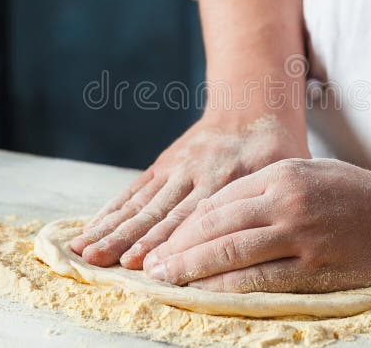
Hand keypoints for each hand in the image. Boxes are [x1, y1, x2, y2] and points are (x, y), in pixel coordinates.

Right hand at [70, 112, 309, 267]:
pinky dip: (112, 210)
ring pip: (140, 203)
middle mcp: (196, 174)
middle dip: (126, 239)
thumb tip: (275, 249)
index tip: (141, 263)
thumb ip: (273, 205)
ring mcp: (176, 169)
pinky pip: (134, 190)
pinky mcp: (164, 165)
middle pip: (158, 212)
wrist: (251, 108)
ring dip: (111, 228)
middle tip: (100, 262)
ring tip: (85, 250)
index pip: (193, 216)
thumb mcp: (285, 172)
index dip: (165, 240)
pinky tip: (92, 229)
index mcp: (228, 179)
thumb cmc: (276, 150)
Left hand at [142, 158, 370, 292]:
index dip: (186, 224)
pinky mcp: (315, 266)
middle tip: (150, 265)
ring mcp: (300, 233)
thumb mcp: (311, 172)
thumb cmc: (359, 193)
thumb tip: (223, 209)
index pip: (219, 201)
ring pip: (230, 250)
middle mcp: (285, 200)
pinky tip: (205, 292)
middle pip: (215, 224)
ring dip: (191, 267)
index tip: (165, 242)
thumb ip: (269, 185)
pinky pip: (260, 278)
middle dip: (178, 247)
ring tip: (165, 279)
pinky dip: (227, 285)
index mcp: (282, 173)